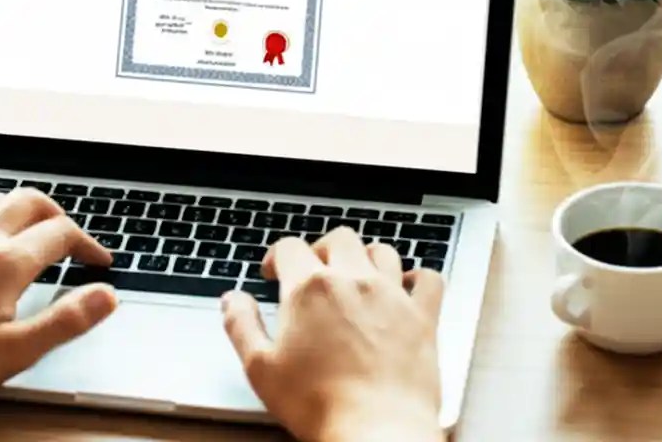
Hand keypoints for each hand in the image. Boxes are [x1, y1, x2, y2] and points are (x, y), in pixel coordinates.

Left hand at [0, 188, 117, 410]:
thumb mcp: (14, 353)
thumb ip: (65, 321)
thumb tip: (105, 297)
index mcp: (5, 263)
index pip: (61, 234)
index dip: (89, 245)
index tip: (99, 263)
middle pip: (28, 202)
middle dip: (58, 213)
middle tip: (70, 236)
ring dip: (18, 207)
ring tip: (29, 226)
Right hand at [222, 228, 445, 441]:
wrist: (375, 430)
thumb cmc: (318, 404)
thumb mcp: (260, 368)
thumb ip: (241, 326)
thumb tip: (232, 300)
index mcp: (309, 288)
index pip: (289, 247)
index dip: (275, 256)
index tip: (273, 272)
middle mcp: (353, 280)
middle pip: (338, 239)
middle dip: (321, 248)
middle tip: (313, 270)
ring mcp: (392, 296)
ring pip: (382, 251)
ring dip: (366, 257)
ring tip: (357, 274)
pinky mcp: (423, 317)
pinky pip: (429, 279)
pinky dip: (418, 277)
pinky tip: (408, 286)